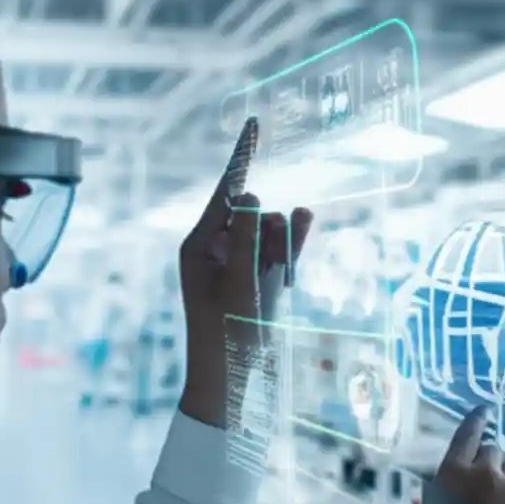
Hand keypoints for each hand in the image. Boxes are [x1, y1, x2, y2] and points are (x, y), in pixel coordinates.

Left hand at [177, 117, 312, 428]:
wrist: (230, 381)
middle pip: (252, 212)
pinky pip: (278, 251)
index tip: (255, 122)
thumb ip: (245, 235)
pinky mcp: (257, 280)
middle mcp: (216, 249)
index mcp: (198, 245)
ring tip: (279, 276)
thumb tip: (250, 194)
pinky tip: (305, 219)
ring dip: (283, 243)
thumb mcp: (238, 280)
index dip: (242, 157)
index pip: (224, 191)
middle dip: (269, 226)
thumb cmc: (226, 333)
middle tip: (267, 264)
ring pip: (269, 232)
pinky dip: (290, 243)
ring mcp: (238, 265)